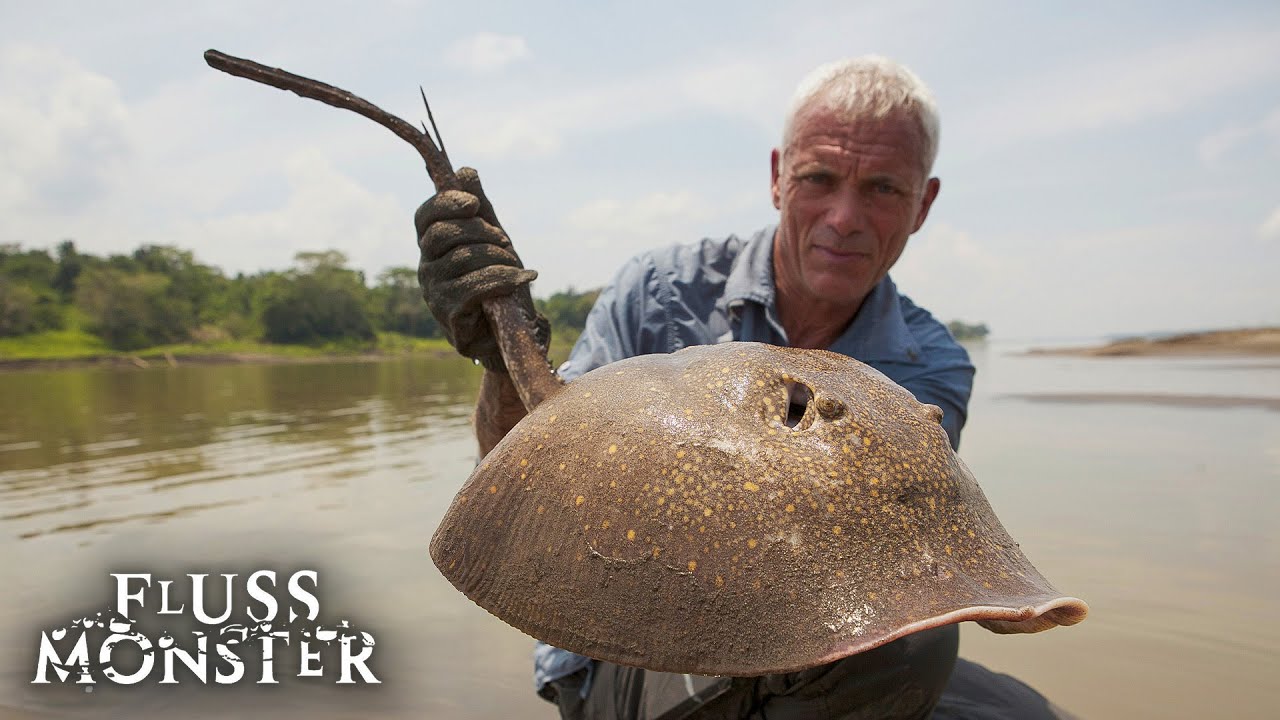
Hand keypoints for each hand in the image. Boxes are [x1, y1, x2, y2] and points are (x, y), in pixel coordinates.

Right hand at [415, 167, 548, 370]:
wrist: (514, 330)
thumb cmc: (501, 283)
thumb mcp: (494, 241)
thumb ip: (480, 210)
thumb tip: (465, 172)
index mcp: (433, 247)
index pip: (425, 216)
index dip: (446, 203)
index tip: (474, 204)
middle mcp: (426, 269)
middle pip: (444, 234)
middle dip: (481, 232)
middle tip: (505, 243)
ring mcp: (434, 293)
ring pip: (462, 259)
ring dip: (497, 259)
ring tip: (517, 268)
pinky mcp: (449, 315)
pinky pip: (473, 287)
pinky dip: (502, 279)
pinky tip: (522, 279)